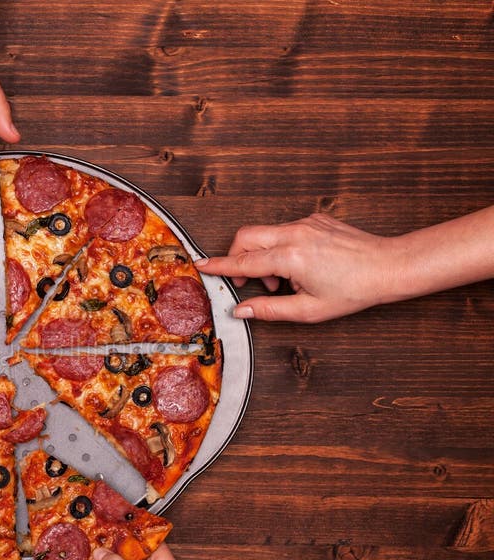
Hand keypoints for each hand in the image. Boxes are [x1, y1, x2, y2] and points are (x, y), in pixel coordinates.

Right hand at [195, 213, 392, 322]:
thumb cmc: (355, 290)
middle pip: (246, 236)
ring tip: (280, 281)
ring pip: (264, 233)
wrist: (390, 267)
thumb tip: (240, 310)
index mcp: (291, 257)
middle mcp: (295, 233)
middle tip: (247, 281)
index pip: (243, 261)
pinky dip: (279, 248)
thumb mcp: (308, 310)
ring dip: (261, 256)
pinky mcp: (315, 219)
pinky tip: (297, 268)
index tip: (200, 265)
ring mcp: (306, 223)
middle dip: (237, 256)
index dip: (218, 265)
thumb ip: (269, 309)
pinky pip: (284, 231)